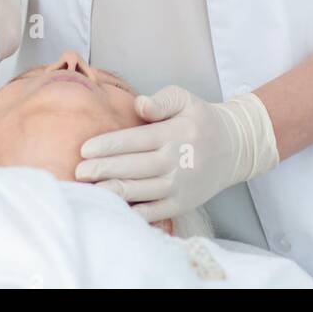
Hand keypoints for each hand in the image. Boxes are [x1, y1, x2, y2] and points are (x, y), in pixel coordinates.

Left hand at [74, 84, 278, 223]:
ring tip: (88, 189)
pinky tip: (112, 208)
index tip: (84, 149)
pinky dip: (131, 212)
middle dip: (103, 170)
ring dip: (112, 191)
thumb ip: (161, 100)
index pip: (135, 140)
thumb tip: (139, 104)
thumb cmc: (200, 120)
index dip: (108, 146)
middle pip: (133, 168)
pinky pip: (152, 212)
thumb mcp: (185, 99)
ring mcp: (179, 186)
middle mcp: (177, 161)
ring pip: (139, 192)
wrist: (233, 147)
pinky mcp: (181, 204)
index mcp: (174, 133)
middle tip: (78, 172)